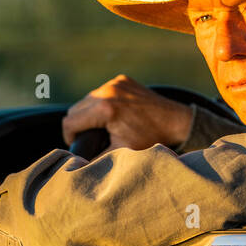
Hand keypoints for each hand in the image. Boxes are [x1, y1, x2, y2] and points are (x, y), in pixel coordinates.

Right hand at [62, 74, 193, 151]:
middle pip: (75, 108)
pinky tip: (111, 113)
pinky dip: (102, 102)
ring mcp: (115, 82)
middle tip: (88, 137)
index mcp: (105, 109)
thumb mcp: (121, 152)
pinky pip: (102, 91)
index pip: (70, 121)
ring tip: (99, 126)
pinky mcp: (122, 80)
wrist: (176, 121)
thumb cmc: (150, 138)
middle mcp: (107, 91)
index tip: (77, 144)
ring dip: (89, 112)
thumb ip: (96, 158)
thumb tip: (77, 166)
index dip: (69, 136)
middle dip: (78, 124)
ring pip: (87, 99)